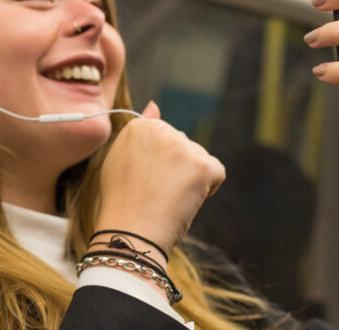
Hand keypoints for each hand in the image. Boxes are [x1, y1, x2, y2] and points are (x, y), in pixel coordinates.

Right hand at [95, 102, 225, 254]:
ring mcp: (181, 146)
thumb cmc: (123, 202)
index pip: (166, 138)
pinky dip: (208, 189)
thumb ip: (140, 132)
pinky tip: (186, 200)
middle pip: (185, 146)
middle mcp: (160, 129)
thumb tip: (155, 104)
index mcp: (138, 127)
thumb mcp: (121, 160)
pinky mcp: (201, 165)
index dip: (159, 164)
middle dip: (177, 169)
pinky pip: (217, 173)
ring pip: (201, 159)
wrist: (129, 233)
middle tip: (155, 192)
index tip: (146, 181)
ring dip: (192, 179)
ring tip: (167, 198)